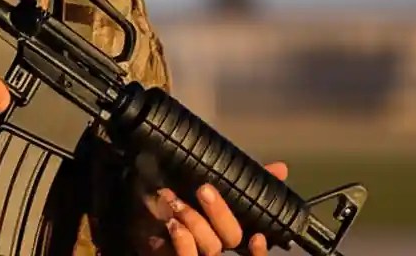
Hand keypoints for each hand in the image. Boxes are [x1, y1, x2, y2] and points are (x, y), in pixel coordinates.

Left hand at [137, 162, 288, 255]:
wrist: (134, 210)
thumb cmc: (178, 196)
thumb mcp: (211, 184)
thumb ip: (244, 179)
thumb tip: (282, 168)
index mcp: (226, 230)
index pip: (253, 246)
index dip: (259, 250)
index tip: (258, 236)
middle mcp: (214, 245)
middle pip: (231, 237)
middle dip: (220, 213)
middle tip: (204, 189)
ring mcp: (194, 251)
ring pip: (208, 245)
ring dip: (194, 220)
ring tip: (176, 199)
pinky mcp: (172, 254)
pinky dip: (182, 241)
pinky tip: (172, 225)